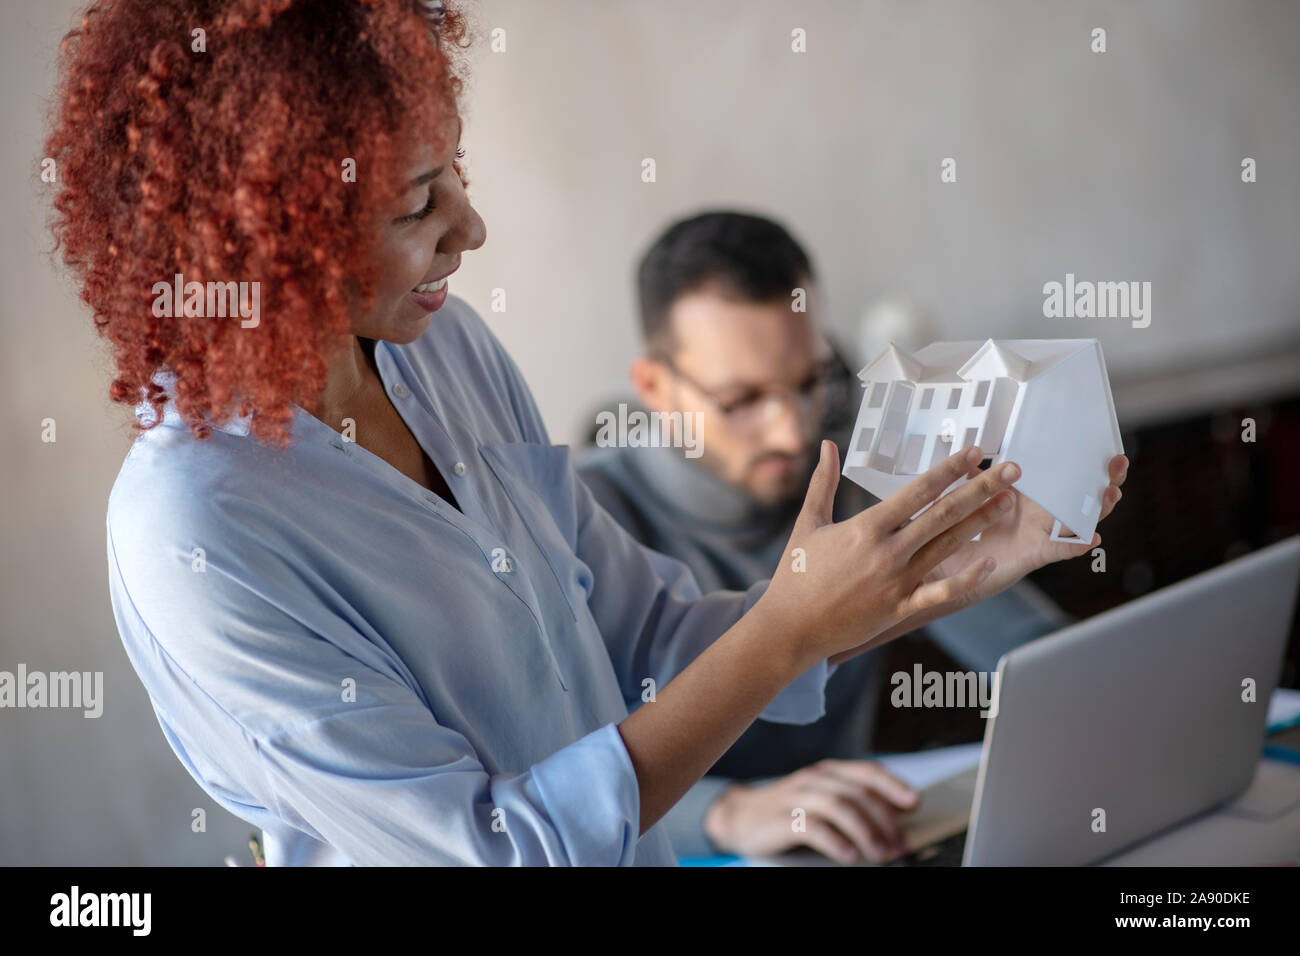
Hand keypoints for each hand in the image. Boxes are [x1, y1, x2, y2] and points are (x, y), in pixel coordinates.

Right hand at [704, 759, 919, 862]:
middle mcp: (814, 779)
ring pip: (838, 806)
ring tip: (880, 854)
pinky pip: (812, 826)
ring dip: (865, 831)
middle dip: (884, 820)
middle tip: (899, 845)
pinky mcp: (780, 819)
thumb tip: (898, 816)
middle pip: (857, 793)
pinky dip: (835, 841)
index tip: (915, 803)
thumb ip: (855, 802)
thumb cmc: (789, 810)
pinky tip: (849, 856)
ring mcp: (796, 797)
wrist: (740, 816)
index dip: (893, 786)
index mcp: (828, 772)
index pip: (867, 771)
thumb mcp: (822, 800)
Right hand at [755, 440, 1019, 670]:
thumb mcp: (808, 522)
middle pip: (944, 513)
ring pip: (949, 546)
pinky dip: (967, 579)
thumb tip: (828, 444)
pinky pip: (941, 592)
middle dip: (982, 489)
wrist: (790, 627)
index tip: (974, 453)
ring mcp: (897, 581)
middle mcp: (888, 551)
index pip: (918, 490)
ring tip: (1007, 503)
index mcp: (867, 527)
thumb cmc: (796, 573)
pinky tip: (989, 563)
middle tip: (1012, 471)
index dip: (950, 469)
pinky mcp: (900, 608)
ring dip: (981, 523)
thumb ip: (823, 481)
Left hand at [925, 453, 1129, 605]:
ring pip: (1079, 521)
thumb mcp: (976, 498)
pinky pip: (1060, 549)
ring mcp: (1043, 534)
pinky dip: (1076, 545)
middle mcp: (1043, 515)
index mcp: (1032, 498)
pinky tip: (1093, 538)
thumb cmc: (970, 530)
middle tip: (1119, 463)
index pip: (1065, 478)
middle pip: (1083, 497)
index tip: (1103, 446)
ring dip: (1099, 509)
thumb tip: (969, 456)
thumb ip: (978, 478)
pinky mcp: (1036, 554)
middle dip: (1105, 480)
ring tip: (1112, 494)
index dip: (1086, 464)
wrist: (953, 564)